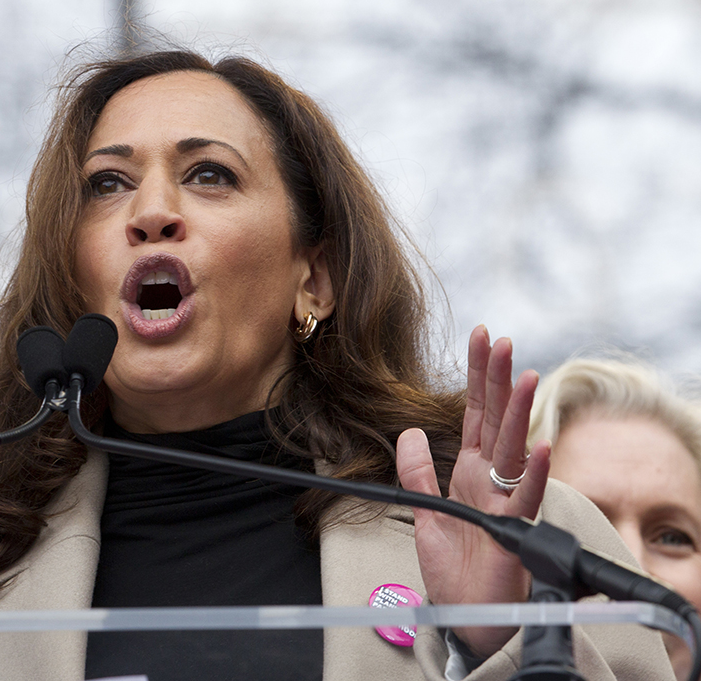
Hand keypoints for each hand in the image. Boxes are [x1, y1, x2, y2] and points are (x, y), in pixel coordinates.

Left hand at [396, 325, 550, 657]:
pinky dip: (534, 474)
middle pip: (496, 420)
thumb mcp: (426, 513)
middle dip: (498, 380)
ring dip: (520, 414)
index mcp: (472, 471)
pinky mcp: (512, 531)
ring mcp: (505, 502)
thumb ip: (418, 473)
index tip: (481, 335)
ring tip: (524, 376)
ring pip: (515, 450)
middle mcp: (493, 480)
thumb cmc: (455, 570)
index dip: (478, 375)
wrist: (466, 617)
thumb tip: (410, 432)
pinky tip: (541, 448)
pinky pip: (526, 499)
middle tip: (501, 339)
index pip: (476, 413)